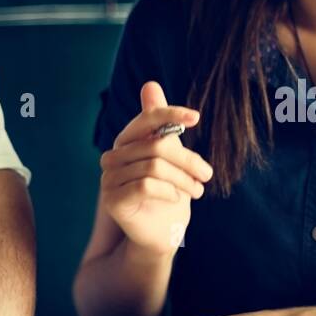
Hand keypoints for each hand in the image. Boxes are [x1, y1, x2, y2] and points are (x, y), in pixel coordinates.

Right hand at [99, 80, 212, 256]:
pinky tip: (175, 198)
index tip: (196, 118)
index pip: (148, 119)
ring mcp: (109, 178)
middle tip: (207, 175)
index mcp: (127, 141)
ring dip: (183, 180)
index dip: (171, 114)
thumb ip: (162, 125)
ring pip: (155, 167)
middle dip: (189, 161)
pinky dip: (168, 191)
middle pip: (158, 146)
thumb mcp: (171, 156)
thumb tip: (150, 84)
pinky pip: (145, 185)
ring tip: (197, 190)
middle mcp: (113, 156)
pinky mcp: (112, 199)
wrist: (162, 232)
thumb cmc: (168, 191)